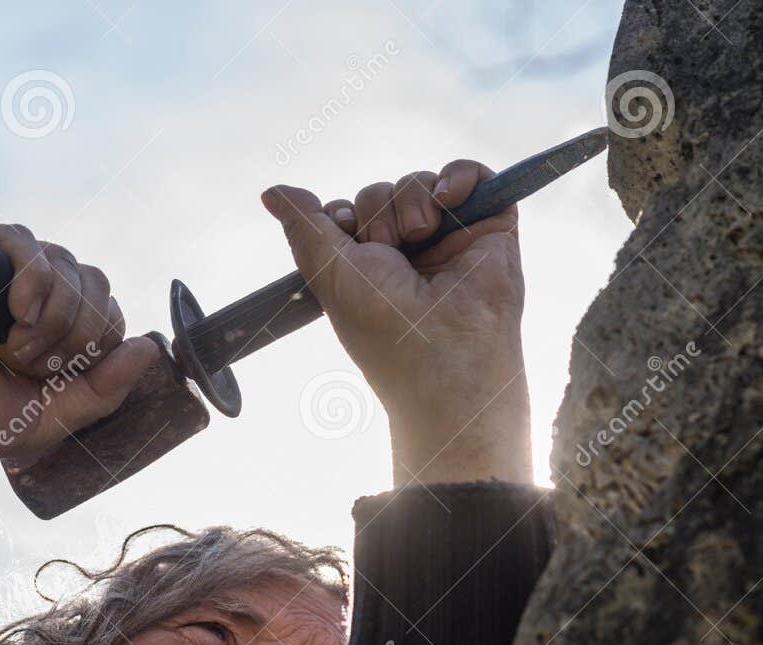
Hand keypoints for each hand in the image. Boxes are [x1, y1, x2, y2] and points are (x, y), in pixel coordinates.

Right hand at [0, 225, 156, 530]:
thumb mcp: (50, 420)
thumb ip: (103, 391)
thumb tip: (150, 348)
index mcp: (51, 331)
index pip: (108, 311)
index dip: (103, 341)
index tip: (64, 376)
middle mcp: (29, 295)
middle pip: (94, 284)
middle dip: (81, 333)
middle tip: (35, 366)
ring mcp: (0, 272)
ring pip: (67, 265)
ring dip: (58, 315)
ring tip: (17, 350)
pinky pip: (24, 242)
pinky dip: (35, 276)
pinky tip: (19, 312)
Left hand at [261, 161, 531, 485]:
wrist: (448, 350)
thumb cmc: (383, 325)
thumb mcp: (329, 272)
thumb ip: (303, 228)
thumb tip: (271, 192)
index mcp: (369, 269)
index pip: (350, 213)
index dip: (343, 215)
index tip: (346, 236)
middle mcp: (409, 254)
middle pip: (380, 194)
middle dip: (376, 213)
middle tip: (388, 250)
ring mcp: (450, 240)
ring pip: (419, 181)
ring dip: (411, 201)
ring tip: (420, 236)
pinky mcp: (490, 227)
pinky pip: (471, 175)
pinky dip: (458, 175)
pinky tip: (449, 198)